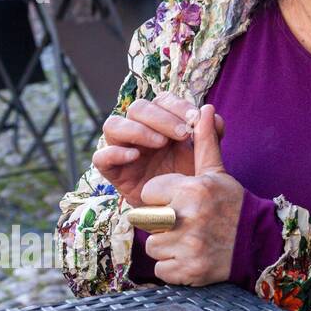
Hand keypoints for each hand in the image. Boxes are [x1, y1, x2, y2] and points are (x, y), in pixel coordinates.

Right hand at [94, 91, 224, 206]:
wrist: (180, 211)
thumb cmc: (190, 177)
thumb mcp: (205, 156)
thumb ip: (210, 135)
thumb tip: (210, 111)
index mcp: (161, 122)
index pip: (162, 100)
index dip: (177, 105)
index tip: (195, 119)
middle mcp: (139, 131)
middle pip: (138, 108)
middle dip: (161, 117)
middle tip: (183, 134)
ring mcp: (122, 149)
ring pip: (113, 125)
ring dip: (138, 129)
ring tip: (160, 143)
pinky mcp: (112, 172)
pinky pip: (100, 157)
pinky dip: (115, 153)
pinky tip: (135, 156)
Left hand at [138, 104, 243, 285]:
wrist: (258, 244)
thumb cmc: (232, 205)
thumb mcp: (218, 174)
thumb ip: (204, 143)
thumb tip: (205, 108)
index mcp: (192, 190)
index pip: (149, 191)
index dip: (163, 196)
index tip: (182, 201)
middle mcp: (187, 217)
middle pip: (147, 220)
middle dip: (162, 222)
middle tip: (187, 223)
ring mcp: (187, 246)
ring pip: (153, 245)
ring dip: (168, 245)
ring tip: (192, 240)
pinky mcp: (186, 271)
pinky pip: (162, 268)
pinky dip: (174, 266)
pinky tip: (194, 257)